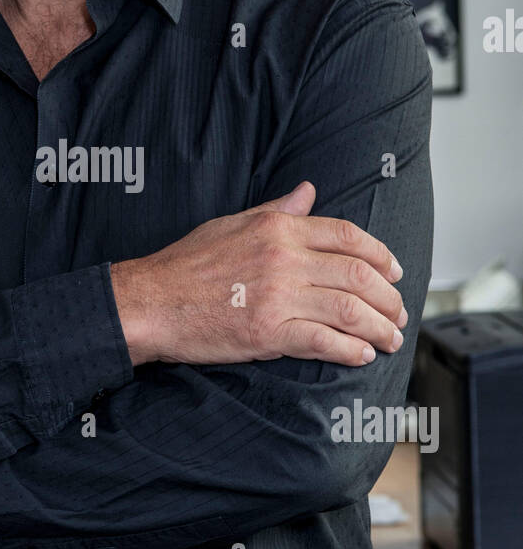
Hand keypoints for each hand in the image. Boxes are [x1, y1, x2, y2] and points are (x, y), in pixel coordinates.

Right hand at [109, 181, 406, 368]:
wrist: (151, 301)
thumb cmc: (185, 265)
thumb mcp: (233, 223)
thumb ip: (278, 211)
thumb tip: (307, 192)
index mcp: (278, 229)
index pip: (348, 236)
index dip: (381, 255)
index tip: (394, 272)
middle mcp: (284, 259)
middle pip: (359, 275)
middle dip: (389, 298)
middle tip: (399, 313)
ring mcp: (278, 296)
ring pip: (350, 310)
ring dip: (380, 328)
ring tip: (390, 339)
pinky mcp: (268, 332)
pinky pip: (324, 341)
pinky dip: (350, 350)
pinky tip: (361, 355)